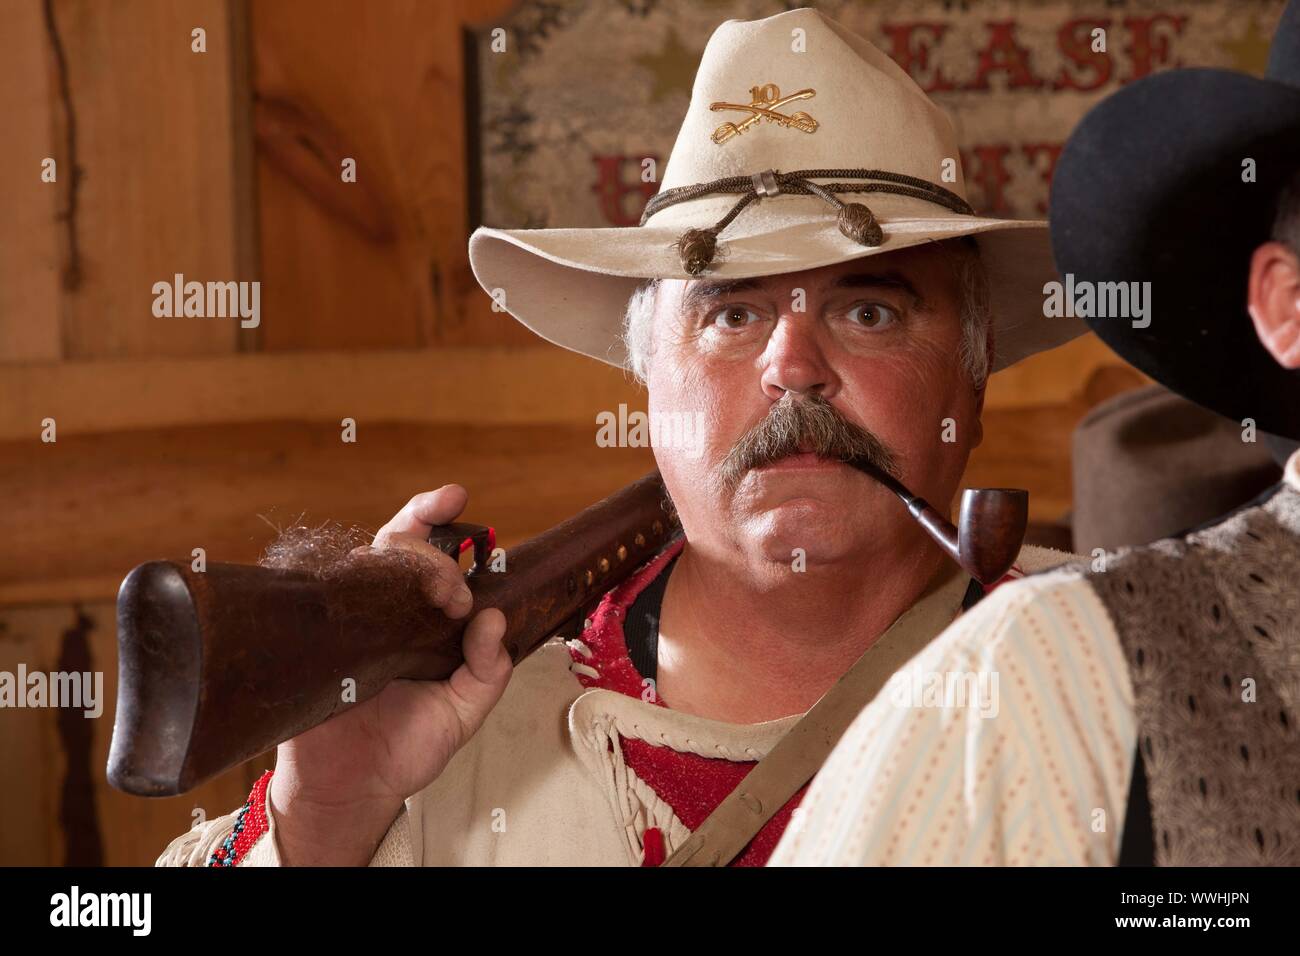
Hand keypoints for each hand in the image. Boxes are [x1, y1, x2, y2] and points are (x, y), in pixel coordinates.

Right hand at [269, 484, 511, 864]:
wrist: (350, 791)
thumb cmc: (406, 748)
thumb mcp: (464, 711)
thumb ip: (488, 670)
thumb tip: (494, 619)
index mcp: (419, 615)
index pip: (426, 549)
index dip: (435, 514)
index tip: (457, 496)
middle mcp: (381, 608)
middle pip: (393, 544)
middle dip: (429, 551)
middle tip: (454, 588)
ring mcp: (343, 621)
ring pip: (357, 562)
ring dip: (398, 565)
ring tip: (437, 595)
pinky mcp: (309, 642)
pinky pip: (316, 598)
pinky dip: (338, 586)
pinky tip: (363, 595)